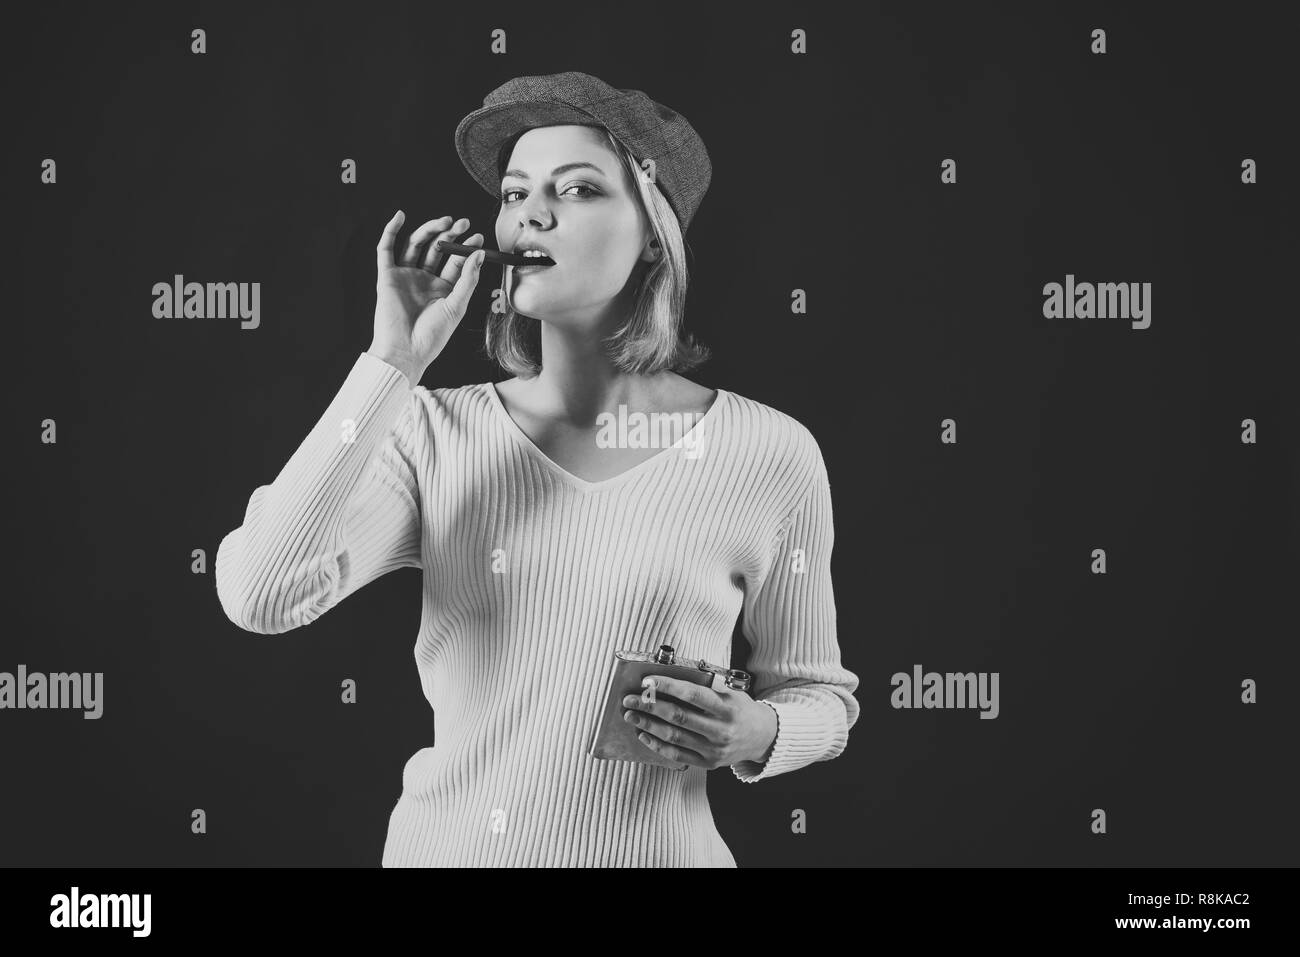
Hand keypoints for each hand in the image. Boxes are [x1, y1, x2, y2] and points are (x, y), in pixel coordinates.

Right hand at [371, 210, 487, 382]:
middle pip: (436, 249)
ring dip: (429, 230)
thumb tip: (478, 254)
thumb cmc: (432, 335)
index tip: (477, 237)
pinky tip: (400, 217)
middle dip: (450, 234)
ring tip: (444, 221)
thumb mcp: (457, 305)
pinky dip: (391, 231)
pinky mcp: (387, 276)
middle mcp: (424, 280)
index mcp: (443, 289)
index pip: (455, 262)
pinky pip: (386, 249)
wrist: (406, 350)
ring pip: (416, 244)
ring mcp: (406, 276)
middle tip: (463, 223)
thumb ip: (468, 279)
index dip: (466, 248)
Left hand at [621, 675, 778, 770]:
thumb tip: (668, 679)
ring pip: (674, 736)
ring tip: (632, 716)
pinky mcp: (708, 763)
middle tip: (630, 699)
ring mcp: (714, 749)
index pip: (693, 694)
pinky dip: (657, 745)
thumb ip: (705, 686)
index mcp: (727, 708)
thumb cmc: (740, 708)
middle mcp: (721, 730)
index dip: (668, 687)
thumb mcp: (731, 692)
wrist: (762, 737)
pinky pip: (677, 755)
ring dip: (648, 725)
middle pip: (678, 717)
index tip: (647, 681)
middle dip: (650, 706)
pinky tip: (644, 734)